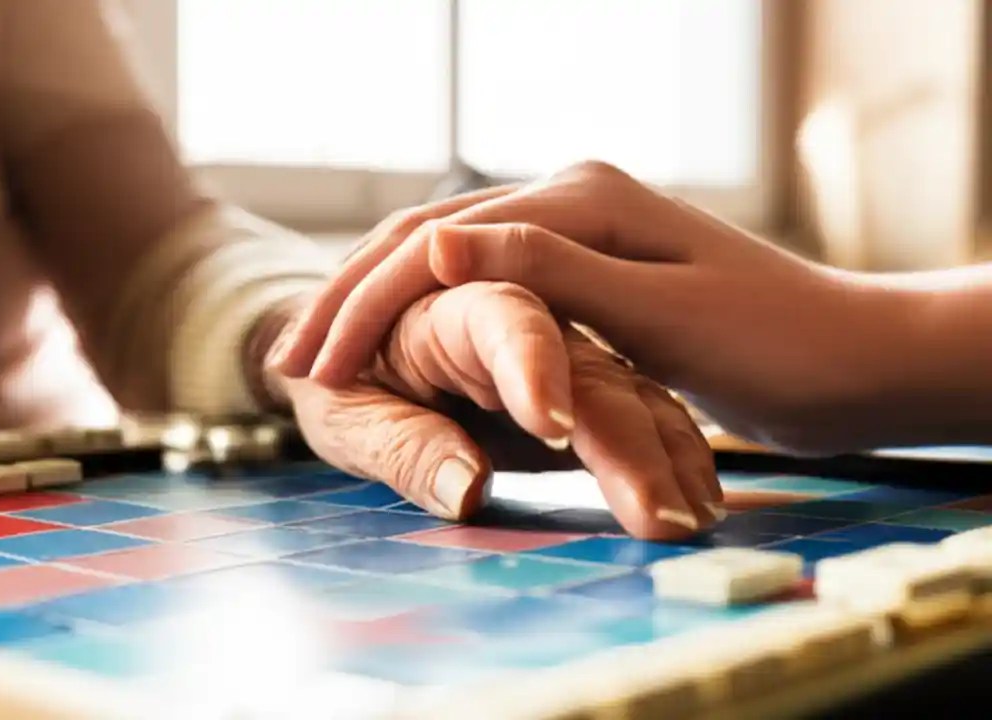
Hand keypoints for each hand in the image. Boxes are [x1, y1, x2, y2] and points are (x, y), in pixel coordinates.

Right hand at [271, 162, 914, 454]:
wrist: (852, 355)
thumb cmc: (770, 342)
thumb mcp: (659, 310)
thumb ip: (549, 271)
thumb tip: (438, 244)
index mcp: (577, 203)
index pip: (435, 245)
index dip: (363, 306)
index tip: (307, 371)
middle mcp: (568, 200)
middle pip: (425, 238)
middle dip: (348, 300)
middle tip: (285, 364)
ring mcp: (576, 228)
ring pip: (444, 254)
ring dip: (375, 303)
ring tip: (316, 353)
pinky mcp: (585, 263)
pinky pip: (480, 278)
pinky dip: (423, 311)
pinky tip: (390, 336)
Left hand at [272, 281, 721, 539]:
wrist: (350, 357)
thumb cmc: (341, 382)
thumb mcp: (348, 419)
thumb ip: (404, 448)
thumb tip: (469, 489)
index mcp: (452, 305)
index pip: (504, 319)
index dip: (531, 368)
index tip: (554, 429)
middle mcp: (523, 320)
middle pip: (586, 369)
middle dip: (623, 443)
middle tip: (657, 517)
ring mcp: (562, 356)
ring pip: (628, 394)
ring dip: (664, 455)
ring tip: (694, 520)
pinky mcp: (582, 392)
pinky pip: (639, 418)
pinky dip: (670, 459)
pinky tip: (699, 505)